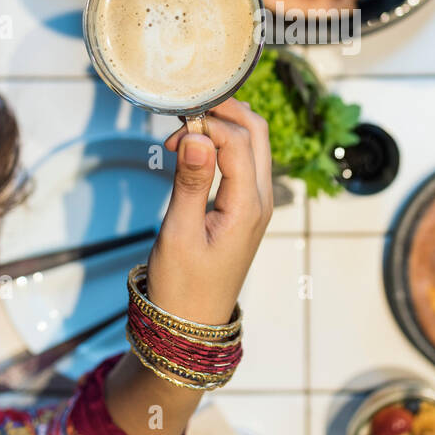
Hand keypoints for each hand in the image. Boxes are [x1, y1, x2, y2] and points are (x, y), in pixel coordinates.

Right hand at [146, 99, 272, 326]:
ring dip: (224, 125)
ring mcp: (259, 202)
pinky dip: (223, 143)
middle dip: (223, 112)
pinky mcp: (247, 206)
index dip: (207, 123)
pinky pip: (245, 160)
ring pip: (254, 142)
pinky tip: (194, 148)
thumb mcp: (179, 232)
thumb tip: (196, 134)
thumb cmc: (182, 284)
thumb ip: (190, 181)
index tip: (171, 133)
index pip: (238, 140)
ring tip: (183, 132)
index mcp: (249, 205)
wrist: (192, 323)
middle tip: (184, 113)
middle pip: (257, 131)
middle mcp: (262, 198)